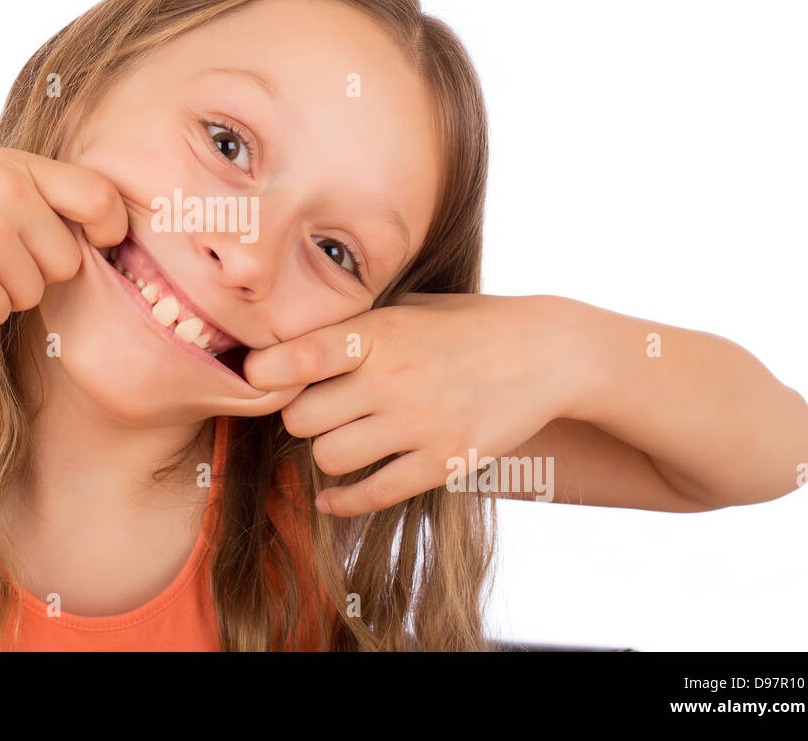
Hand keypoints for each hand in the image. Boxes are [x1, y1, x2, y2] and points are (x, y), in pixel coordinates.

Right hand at [0, 148, 127, 327]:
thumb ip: (32, 197)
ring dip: (1, 293)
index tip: (100, 242)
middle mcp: (7, 194)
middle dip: (35, 271)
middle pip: (69, 259)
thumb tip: (105, 232)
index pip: (99, 195)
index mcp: (13, 165)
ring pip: (37, 292)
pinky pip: (1, 315)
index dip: (109, 227)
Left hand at [241, 294, 580, 516]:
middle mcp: (392, 378)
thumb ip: (355, 325)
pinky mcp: (443, 461)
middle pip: (300, 417)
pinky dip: (343, 501)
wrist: (547, 352)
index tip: (259, 378)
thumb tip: (284, 342)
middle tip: (316, 410)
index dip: (265, 373)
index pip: (298, 357)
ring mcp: (419, 423)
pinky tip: (333, 497)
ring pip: (328, 457)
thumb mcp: (410, 306)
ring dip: (327, 452)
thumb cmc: (467, 324)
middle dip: (300, 416)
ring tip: (342, 439)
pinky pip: (371, 494)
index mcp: (380, 331)